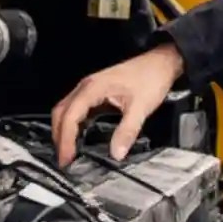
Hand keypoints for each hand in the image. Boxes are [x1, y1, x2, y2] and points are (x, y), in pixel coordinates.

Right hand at [50, 43, 184, 167]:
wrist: (163, 62)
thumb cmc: (152, 77)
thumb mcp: (141, 107)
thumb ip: (128, 131)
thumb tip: (116, 153)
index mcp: (93, 88)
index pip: (69, 116)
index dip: (65, 140)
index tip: (67, 158)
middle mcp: (87, 86)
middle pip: (61, 113)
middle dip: (59, 137)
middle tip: (64, 159)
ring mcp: (91, 88)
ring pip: (67, 110)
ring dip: (64, 131)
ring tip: (69, 152)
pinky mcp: (98, 91)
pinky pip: (78, 109)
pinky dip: (74, 124)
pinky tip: (81, 137)